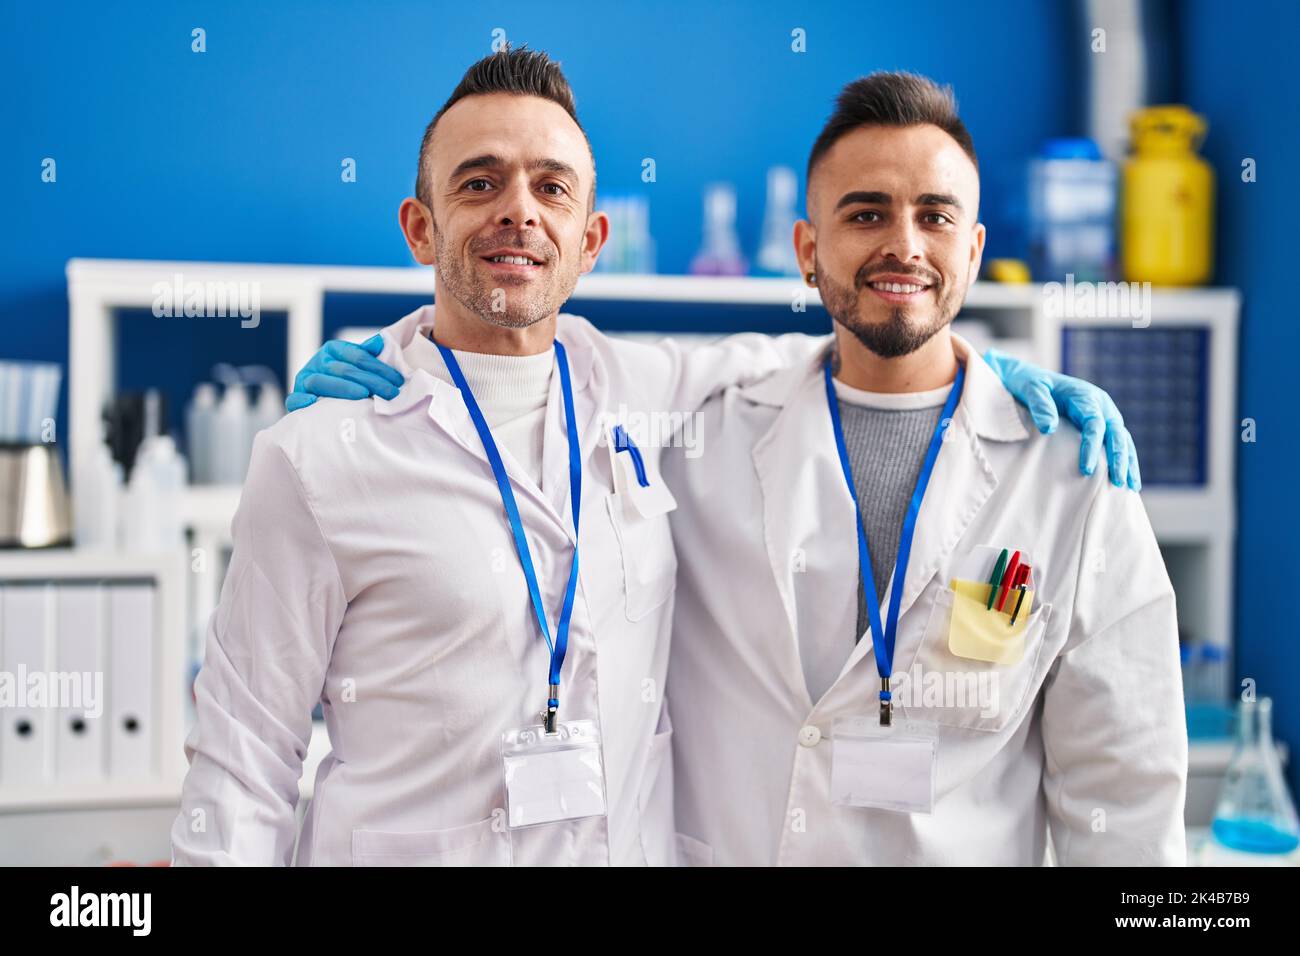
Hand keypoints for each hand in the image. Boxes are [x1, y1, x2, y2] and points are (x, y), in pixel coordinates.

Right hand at [285, 334, 404, 411]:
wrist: (318, 397)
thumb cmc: (344, 380)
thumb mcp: (355, 364)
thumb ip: (367, 355)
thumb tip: (381, 341)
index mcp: (333, 350)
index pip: (358, 356)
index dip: (379, 368)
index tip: (397, 381)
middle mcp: (317, 362)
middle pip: (344, 370)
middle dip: (370, 381)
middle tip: (390, 393)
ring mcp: (304, 380)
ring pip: (320, 381)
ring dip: (342, 388)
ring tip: (363, 395)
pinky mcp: (294, 398)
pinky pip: (293, 400)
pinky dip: (300, 400)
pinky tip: (312, 402)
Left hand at [983, 347, 1140, 491]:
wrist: (1031, 378)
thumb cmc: (1030, 384)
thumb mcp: (1031, 390)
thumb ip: (1040, 406)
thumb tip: (1049, 428)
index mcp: (1086, 396)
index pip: (1094, 424)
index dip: (1092, 447)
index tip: (1086, 470)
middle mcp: (1101, 405)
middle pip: (1116, 433)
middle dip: (1119, 459)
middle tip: (1117, 482)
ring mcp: (1104, 415)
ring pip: (1123, 440)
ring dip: (1128, 463)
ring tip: (1132, 487)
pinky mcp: (1102, 424)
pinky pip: (1118, 442)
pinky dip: (1125, 460)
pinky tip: (1128, 479)